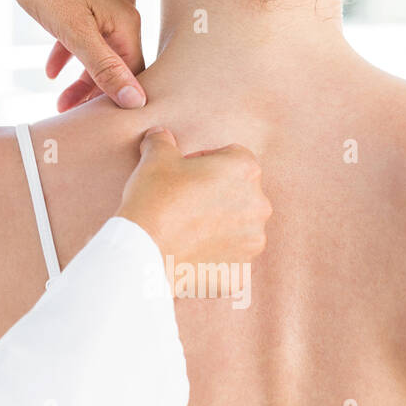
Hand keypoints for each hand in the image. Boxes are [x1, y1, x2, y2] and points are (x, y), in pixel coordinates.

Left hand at [0, 0, 145, 111]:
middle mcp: (123, 3)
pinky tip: (50, 67)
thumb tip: (137, 101)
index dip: (115, 97)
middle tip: (67, 111)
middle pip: (117, 58)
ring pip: (99, 44)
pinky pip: (84, 27)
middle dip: (93, 88)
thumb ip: (104, 68)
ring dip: (79, 72)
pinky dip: (69, 49)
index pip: (133, 70)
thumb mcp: (73, 33)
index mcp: (127, 17)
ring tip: (57, 96)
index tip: (92, 120)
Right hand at [117, 127, 270, 267]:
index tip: (184, 172)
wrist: (146, 252)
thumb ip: (162, 141)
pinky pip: (230, 257)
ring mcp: (253, 241)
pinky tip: (189, 251)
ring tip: (186, 228)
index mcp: (244, 169)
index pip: (234, 156)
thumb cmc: (155, 198)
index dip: (207, 161)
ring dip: (219, 224)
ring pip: (238, 225)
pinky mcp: (241, 270)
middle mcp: (259, 204)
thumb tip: (159, 135)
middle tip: (184, 200)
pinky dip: (215, 254)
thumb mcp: (154, 157)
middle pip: (240, 191)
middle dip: (217, 193)